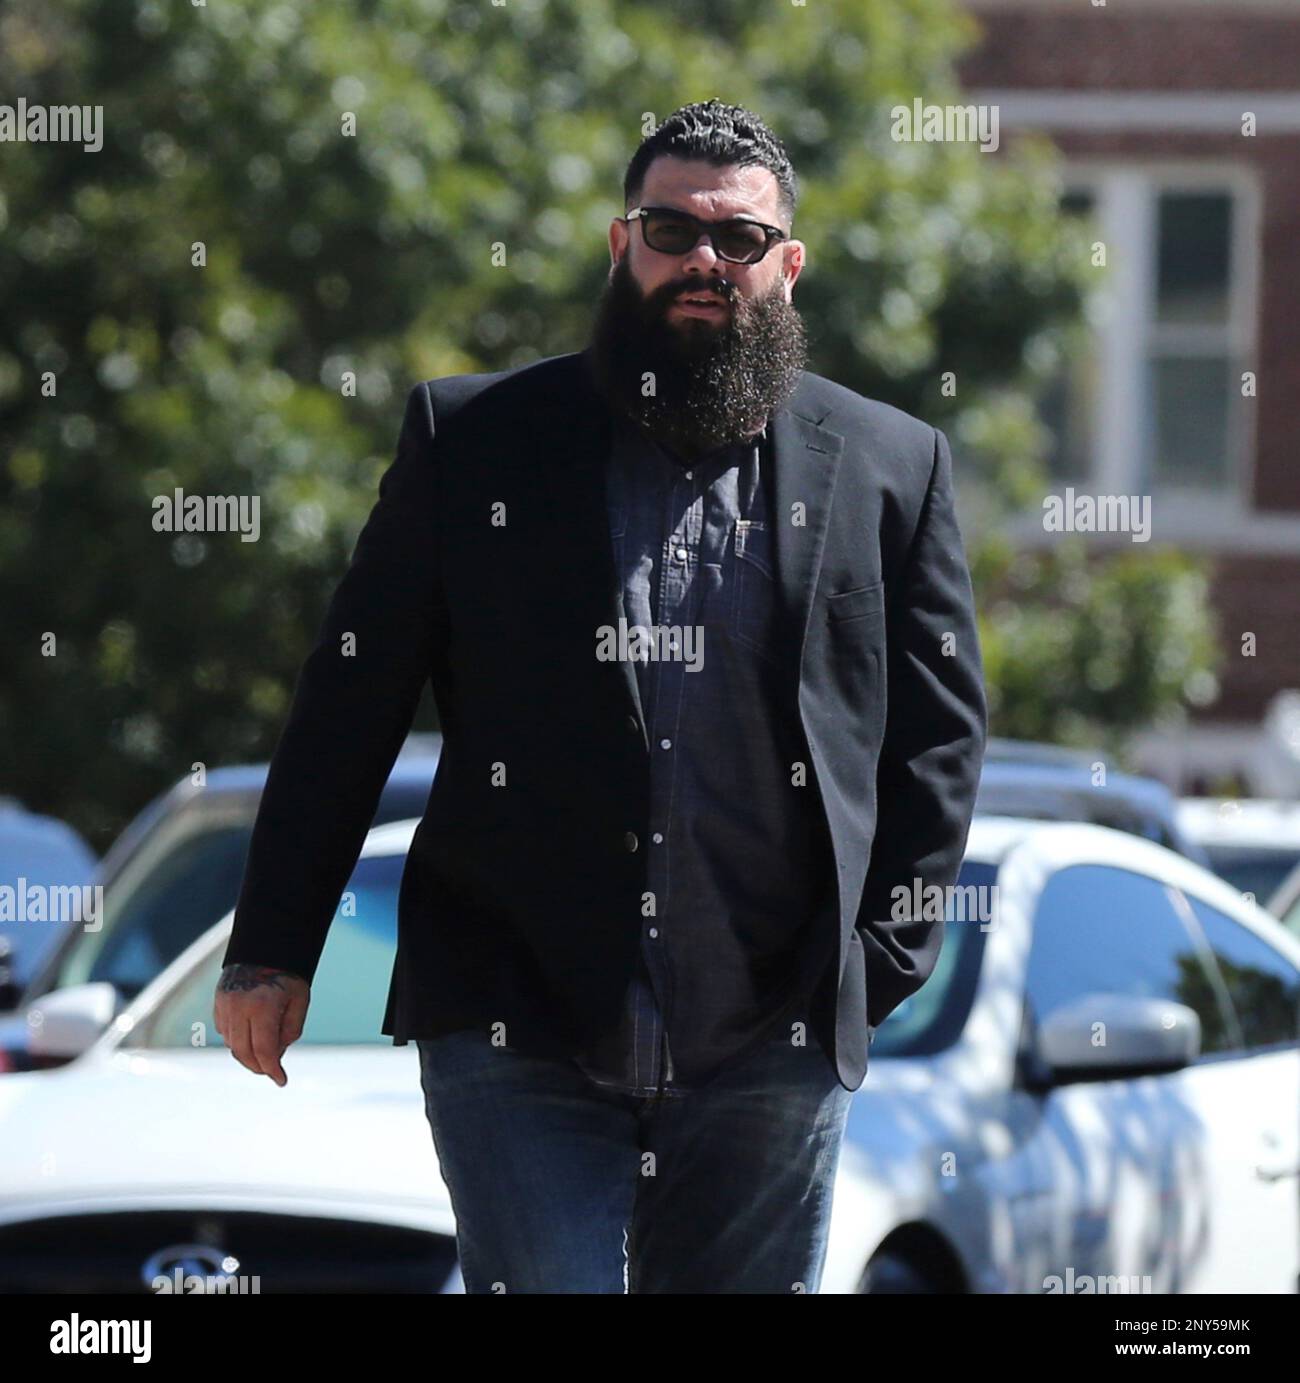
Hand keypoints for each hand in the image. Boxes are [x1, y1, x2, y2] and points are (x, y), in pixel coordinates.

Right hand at [214, 963, 309, 1086]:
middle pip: (243, 1052)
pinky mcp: (217, 1002)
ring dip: (247, 1054)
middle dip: (258, 1066)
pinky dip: (237, 1040)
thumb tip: (275, 1056)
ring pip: (232, 1044)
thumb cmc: (287, 975)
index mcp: (262, 1006)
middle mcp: (238, 1007)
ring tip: (265, 1051)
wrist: (265, 946)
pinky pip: (224, 1032)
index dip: (273, 1069)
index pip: (264, 1050)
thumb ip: (289, 1031)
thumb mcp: (299, 1001)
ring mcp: (224, 1005)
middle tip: (272, 1070)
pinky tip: (252, 1036)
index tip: (282, 1081)